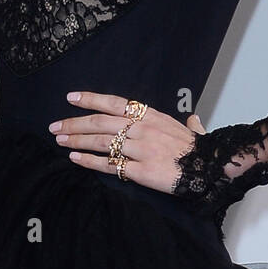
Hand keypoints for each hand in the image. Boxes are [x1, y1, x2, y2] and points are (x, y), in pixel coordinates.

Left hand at [48, 90, 226, 194]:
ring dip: (77, 140)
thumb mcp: (189, 130)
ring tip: (60, 140)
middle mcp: (142, 129)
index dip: (91, 99)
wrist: (212, 169)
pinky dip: (89, 161)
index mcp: (150, 116)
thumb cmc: (199, 150)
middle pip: (100, 122)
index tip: (71, 98)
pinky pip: (109, 164)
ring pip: (101, 142)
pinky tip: (75, 159)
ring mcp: (140, 149)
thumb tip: (193, 119)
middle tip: (55, 126)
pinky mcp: (140, 170)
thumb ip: (186, 124)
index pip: (114, 103)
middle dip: (74, 123)